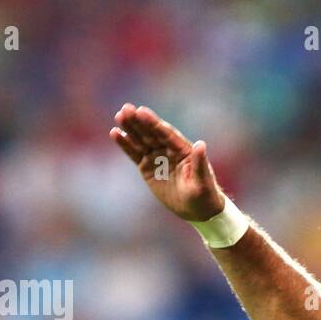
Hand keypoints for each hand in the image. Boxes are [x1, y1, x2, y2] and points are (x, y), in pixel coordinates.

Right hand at [109, 103, 225, 221]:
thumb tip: (200, 144)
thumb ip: (200, 164)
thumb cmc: (205, 195)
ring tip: (119, 116)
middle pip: (151, 133)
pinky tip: (115, 133)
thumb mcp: (203, 182)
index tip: (141, 111)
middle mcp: (169, 149)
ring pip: (141, 140)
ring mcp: (157, 157)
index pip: (166, 134)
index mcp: (183, 150)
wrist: (197, 210)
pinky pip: (134, 154)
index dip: (154, 123)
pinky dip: (125, 144)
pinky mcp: (147, 167)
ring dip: (130, 128)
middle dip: (139, 121)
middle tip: (126, 109)